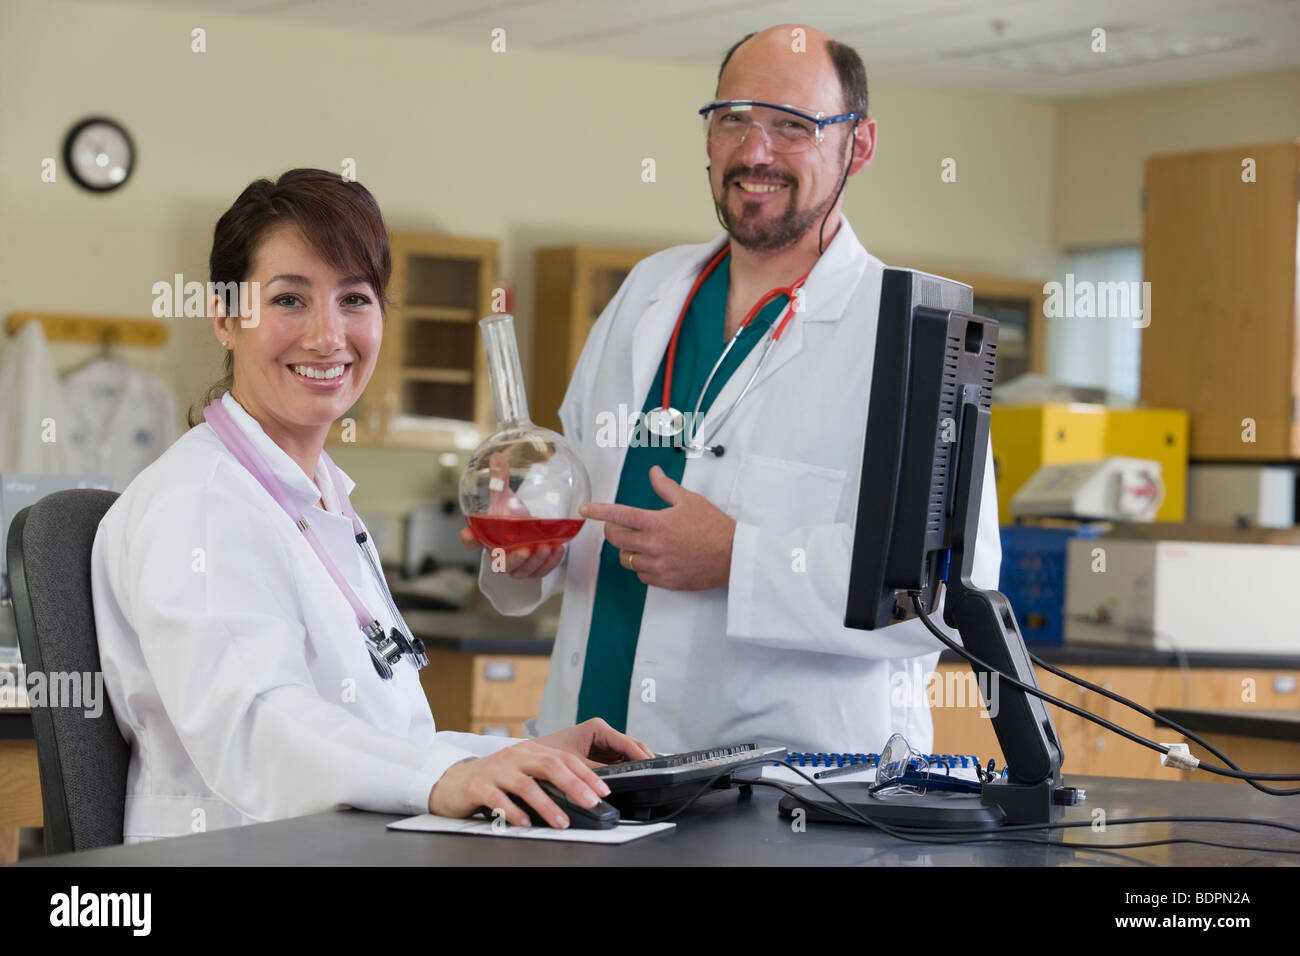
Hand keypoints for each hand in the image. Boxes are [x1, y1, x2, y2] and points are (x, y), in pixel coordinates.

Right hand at [427, 739, 612, 827]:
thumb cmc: (493, 779)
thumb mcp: (522, 773)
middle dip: (574, 785)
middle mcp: (515, 757)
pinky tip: (525, 823)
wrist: (453, 782)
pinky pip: (498, 799)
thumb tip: (580, 796)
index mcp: (530, 752)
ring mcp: (496, 770)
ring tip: (561, 821)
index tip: (602, 791)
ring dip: (547, 805)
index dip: (585, 774)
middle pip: (550, 765)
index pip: (564, 758)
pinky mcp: (478, 786)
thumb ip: (545, 779)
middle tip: (591, 802)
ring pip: (526, 784)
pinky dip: (514, 812)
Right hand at [460, 450, 566, 578]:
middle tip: (522, 550)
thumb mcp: (504, 498)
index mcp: (487, 538)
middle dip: (512, 560)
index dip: (469, 539)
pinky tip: (557, 549)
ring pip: (523, 571)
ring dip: (534, 562)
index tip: (468, 534)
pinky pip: (541, 571)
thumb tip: (498, 456)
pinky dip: (550, 563)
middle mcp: (500, 555)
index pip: (471, 540)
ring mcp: (518, 564)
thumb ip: (499, 480)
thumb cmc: (510, 517)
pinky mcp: (535, 568)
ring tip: (544, 547)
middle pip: (500, 565)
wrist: (526, 530)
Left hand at [532, 717, 654, 767]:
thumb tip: (613, 779)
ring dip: (635, 765)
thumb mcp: (574, 763)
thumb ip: (595, 771)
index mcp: (597, 728)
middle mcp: (602, 733)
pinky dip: (626, 769)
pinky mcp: (600, 755)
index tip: (651, 766)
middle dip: (642, 759)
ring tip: (646, 777)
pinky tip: (632, 778)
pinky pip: (619, 762)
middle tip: (655, 773)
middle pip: (631, 747)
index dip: (641, 755)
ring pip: (627, 755)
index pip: (627, 742)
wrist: (531, 758)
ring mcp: (602, 744)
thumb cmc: (547, 754)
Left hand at [581, 465, 735, 590]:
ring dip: (629, 549)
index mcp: (656, 522)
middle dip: (613, 530)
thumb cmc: (713, 527)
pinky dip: (643, 566)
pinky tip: (655, 558)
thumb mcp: (690, 500)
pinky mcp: (664, 581)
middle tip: (619, 526)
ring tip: (642, 542)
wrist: (732, 556)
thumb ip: (666, 487)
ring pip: (627, 558)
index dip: (598, 511)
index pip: (619, 515)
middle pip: (616, 539)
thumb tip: (653, 473)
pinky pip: (641, 574)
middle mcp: (652, 545)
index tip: (585, 510)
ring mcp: (657, 565)